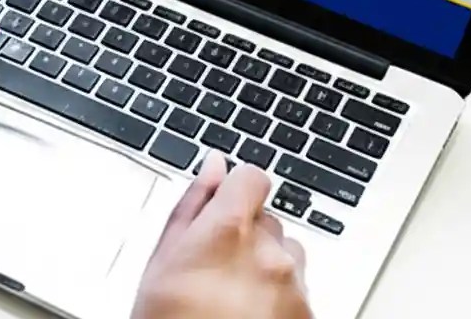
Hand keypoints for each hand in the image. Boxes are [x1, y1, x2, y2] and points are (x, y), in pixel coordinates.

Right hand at [131, 152, 311, 318]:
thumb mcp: (160, 265)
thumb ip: (192, 206)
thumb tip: (213, 166)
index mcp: (229, 231)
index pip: (253, 176)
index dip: (237, 191)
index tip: (226, 206)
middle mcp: (270, 253)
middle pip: (269, 220)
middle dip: (247, 236)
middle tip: (213, 273)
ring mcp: (294, 287)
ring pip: (288, 256)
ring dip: (267, 268)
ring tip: (229, 301)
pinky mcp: (309, 315)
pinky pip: (299, 291)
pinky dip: (279, 300)